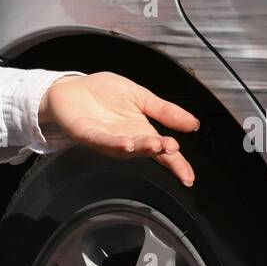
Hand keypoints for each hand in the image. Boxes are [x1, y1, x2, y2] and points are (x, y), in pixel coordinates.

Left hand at [38, 72, 200, 186]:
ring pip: (125, 148)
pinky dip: (113, 144)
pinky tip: (125, 143)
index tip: (189, 177)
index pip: (162, 152)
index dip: (176, 165)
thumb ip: (165, 111)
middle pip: (145, 150)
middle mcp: (126, 139)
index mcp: (141, 131)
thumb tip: (194, 124)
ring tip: (154, 145)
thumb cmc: (104, 93)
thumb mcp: (141, 97)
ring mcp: (105, 139)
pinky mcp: (86, 134)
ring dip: (139, 148)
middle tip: (172, 149)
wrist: (71, 88)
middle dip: (159, 151)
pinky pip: (101, 141)